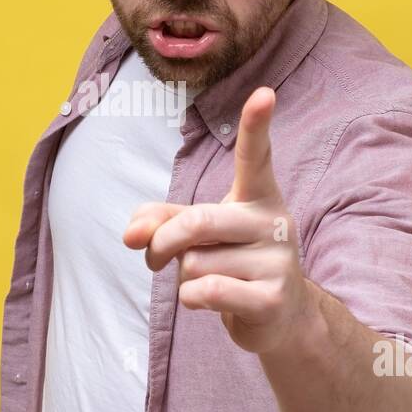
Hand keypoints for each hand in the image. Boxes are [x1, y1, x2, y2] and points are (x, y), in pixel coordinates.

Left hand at [122, 86, 312, 354]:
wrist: (280, 318)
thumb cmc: (232, 263)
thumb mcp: (197, 236)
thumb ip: (161, 221)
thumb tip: (130, 233)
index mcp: (258, 196)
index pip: (256, 156)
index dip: (256, 125)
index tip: (264, 93)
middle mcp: (273, 221)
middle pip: (197, 222)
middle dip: (162, 242)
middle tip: (152, 258)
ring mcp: (278, 261)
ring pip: (196, 263)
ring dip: (182, 277)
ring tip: (205, 280)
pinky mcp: (273, 298)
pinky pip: (207, 291)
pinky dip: (190, 299)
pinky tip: (205, 301)